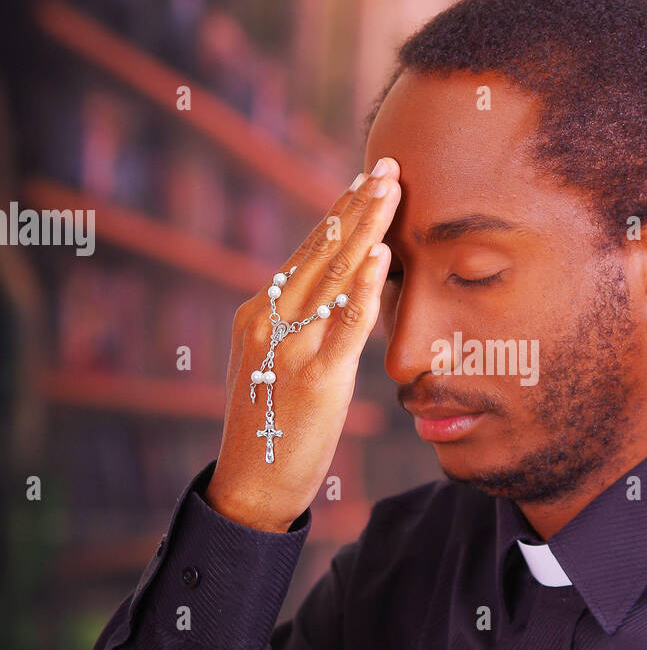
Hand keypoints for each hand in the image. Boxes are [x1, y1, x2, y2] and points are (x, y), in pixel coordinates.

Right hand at [204, 157, 400, 530]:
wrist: (251, 485)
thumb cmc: (274, 427)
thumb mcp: (279, 364)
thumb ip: (300, 328)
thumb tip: (334, 296)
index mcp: (260, 313)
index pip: (307, 252)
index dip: (340, 213)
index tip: (367, 180)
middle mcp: (269, 319)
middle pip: (320, 251)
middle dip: (357, 205)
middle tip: (388, 165)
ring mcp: (291, 346)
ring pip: (333, 275)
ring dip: (366, 228)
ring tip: (391, 189)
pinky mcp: (315, 377)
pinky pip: (344, 324)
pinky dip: (364, 286)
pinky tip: (382, 255)